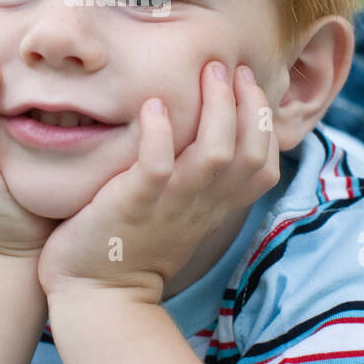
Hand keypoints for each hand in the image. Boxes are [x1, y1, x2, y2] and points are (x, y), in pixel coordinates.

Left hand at [36, 61, 279, 302]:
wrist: (97, 297)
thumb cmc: (131, 247)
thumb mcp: (178, 215)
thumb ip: (195, 182)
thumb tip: (203, 138)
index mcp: (214, 207)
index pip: (264, 165)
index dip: (265, 123)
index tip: (249, 85)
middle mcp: (201, 205)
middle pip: (250, 152)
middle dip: (249, 103)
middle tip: (229, 67)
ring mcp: (169, 205)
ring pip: (215, 153)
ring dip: (217, 107)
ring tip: (207, 71)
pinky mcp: (133, 205)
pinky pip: (157, 165)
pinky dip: (159, 132)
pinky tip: (152, 105)